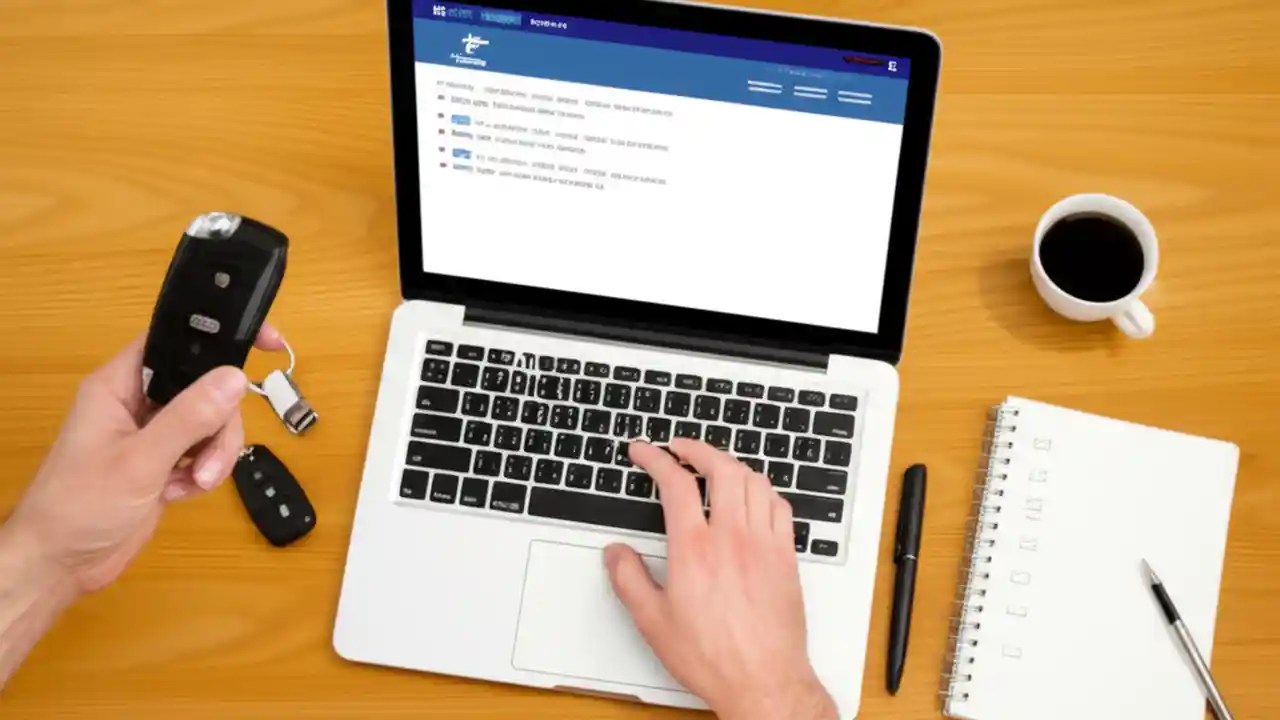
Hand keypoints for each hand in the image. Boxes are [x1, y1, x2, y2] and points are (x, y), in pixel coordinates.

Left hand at [6, 324, 285, 595]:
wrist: (60, 564)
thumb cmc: (80, 506)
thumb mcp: (140, 461)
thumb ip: (189, 418)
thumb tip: (235, 377)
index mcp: (119, 385)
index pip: (175, 340)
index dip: (217, 337)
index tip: (266, 344)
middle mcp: (137, 402)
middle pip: (206, 387)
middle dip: (220, 423)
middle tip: (210, 458)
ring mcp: (152, 433)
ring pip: (211, 423)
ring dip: (215, 454)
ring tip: (194, 483)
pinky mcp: (163, 462)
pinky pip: (204, 452)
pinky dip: (203, 472)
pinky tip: (180, 492)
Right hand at [605, 439, 836, 719]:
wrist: (764, 681)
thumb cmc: (713, 657)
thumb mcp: (652, 622)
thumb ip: (629, 580)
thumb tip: (615, 553)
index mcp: (694, 549)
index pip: (675, 483)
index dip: (655, 458)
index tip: (643, 451)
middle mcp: (732, 538)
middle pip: (721, 468)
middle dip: (697, 448)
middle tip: (680, 447)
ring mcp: (764, 544)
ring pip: (753, 481)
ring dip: (730, 464)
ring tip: (714, 465)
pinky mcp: (786, 556)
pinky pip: (779, 505)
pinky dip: (762, 489)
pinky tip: (753, 494)